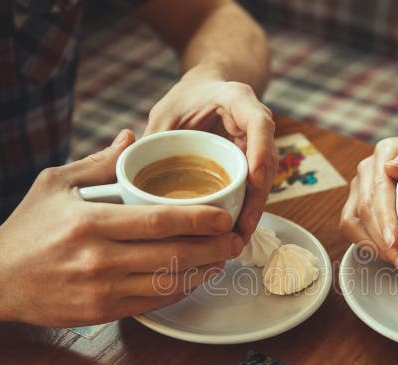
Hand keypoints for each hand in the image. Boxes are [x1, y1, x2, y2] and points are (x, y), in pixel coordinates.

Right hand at [0, 129, 243, 326]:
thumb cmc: (27, 227)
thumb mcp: (56, 184)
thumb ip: (99, 163)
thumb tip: (132, 137)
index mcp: (88, 222)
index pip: (157, 221)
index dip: (198, 220)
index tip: (224, 216)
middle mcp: (97, 259)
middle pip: (171, 255)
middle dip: (212, 248)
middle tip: (235, 239)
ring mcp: (101, 290)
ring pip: (167, 282)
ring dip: (203, 272)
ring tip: (223, 258)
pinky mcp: (103, 312)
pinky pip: (153, 302)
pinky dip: (180, 290)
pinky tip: (196, 277)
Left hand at [144, 73, 276, 238]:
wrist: (205, 93)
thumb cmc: (185, 99)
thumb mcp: (166, 112)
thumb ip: (155, 138)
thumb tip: (131, 176)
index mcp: (237, 99)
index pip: (259, 123)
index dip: (260, 151)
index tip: (254, 179)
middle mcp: (255, 123)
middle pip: (266, 161)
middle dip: (257, 198)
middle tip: (242, 227)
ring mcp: (257, 145)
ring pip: (264, 180)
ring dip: (253, 211)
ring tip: (238, 239)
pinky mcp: (252, 164)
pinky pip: (254, 188)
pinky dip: (245, 210)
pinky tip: (234, 233)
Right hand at [339, 135, 397, 273]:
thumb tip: (392, 168)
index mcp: (385, 152)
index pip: (379, 188)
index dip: (384, 217)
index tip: (396, 240)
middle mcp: (367, 169)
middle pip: (365, 209)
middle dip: (383, 242)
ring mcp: (358, 187)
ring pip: (353, 222)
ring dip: (375, 248)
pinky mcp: (355, 203)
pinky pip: (352, 228)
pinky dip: (369, 246)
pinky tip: (389, 257)